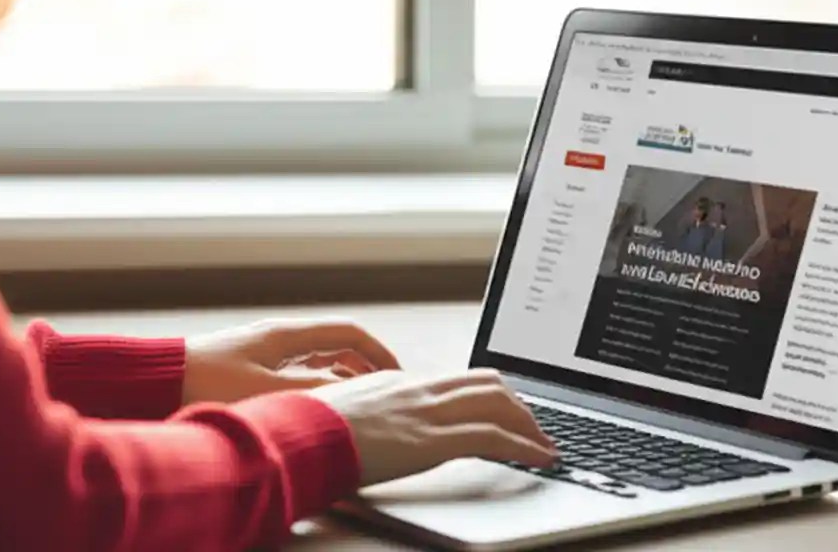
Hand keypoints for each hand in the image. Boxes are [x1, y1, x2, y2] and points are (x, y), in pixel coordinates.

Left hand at [183, 317, 400, 403]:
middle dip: (367, 366)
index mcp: (288, 334)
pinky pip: (302, 369)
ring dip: (346, 376)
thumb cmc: (206, 383)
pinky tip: (325, 404)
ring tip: (363, 401)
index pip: (349, 333)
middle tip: (388, 392)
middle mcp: (282, 337)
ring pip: (321, 358)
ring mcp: (268, 350)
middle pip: (339, 345)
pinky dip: (322, 383)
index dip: (379, 352)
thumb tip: (352, 393)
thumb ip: (312, 391)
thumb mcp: (266, 390)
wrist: (158, 380)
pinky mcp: (254, 366)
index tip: (399, 375)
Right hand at [308, 368, 557, 486]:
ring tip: (543, 445)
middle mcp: (416, 388)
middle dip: (517, 404)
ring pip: (498, 403)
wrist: (294, 437)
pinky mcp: (432, 439)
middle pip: (485, 382)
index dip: (489, 392)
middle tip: (533, 426)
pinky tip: (540, 458)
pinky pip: (494, 436)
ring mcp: (426, 411)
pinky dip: (526, 446)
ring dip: (528, 424)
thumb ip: (363, 418)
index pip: (457, 378)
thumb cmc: (304, 433)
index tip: (504, 408)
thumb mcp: (338, 417)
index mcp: (396, 382)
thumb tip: (366, 434)